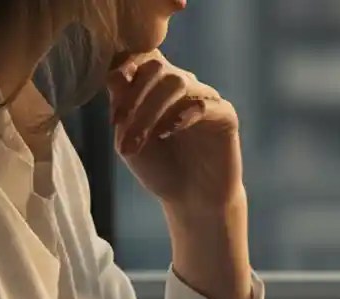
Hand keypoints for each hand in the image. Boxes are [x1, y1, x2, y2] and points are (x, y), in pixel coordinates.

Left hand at [107, 51, 243, 208]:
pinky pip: (203, 104)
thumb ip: (121, 105)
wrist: (191, 200)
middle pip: (156, 67)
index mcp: (155, 85)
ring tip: (141, 141)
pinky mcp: (225, 114)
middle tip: (122, 129)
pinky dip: (180, 116)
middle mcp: (182, 85)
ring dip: (151, 110)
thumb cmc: (159, 169)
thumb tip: (115, 73)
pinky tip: (168, 134)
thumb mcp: (128, 137)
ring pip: (177, 82)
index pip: (139, 57)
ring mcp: (204, 97)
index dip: (122, 75)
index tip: (114, 117)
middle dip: (135, 97)